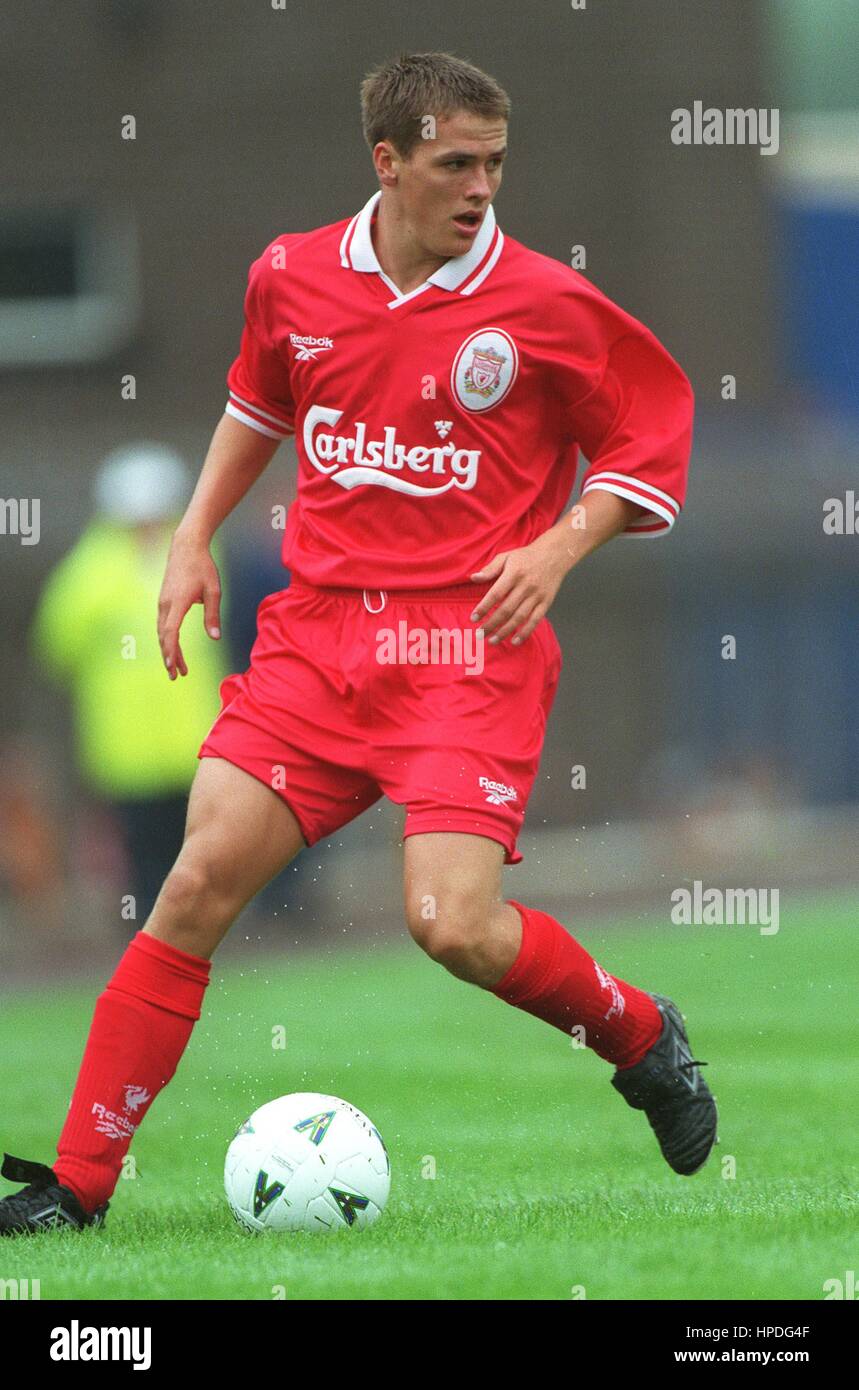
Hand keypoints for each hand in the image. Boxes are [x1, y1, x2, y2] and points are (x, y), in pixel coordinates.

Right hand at [157, 530, 221, 678]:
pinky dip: (167, 639)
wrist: (186, 546)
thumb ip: (213, 615)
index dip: (171, 651)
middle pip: (164, 637)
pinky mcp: (164, 600)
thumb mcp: (214, 591)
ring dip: (169, 650)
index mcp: (178, 602)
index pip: (171, 632)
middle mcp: (165, 604)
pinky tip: (174, 648)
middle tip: (177, 676)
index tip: (172, 666)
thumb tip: (215, 638)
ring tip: (178, 667)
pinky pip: (163, 624)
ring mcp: (162, 602)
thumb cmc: (203, 567)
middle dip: (169, 657)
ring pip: (162, 632)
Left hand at [470, 533, 568, 644]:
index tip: (473, 618)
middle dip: (491, 624)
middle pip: (506, 609)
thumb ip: (490, 569)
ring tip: (492, 640)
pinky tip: (514, 641)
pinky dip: (525, 632)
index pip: (496, 594)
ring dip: (505, 631)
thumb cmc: (526, 557)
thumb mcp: (506, 557)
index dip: (484, 607)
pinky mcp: (546, 603)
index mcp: (514, 574)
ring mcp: (537, 596)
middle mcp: (526, 586)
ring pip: (519, 618)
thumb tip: (473, 578)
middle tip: (479, 634)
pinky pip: (535, 620)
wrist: (554, 554)